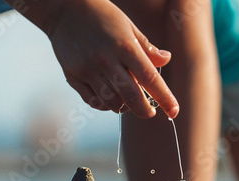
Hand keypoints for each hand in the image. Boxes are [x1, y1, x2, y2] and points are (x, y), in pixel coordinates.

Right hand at [37, 0, 178, 117]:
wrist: (65, 9)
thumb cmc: (102, 16)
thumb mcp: (128, 26)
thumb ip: (146, 47)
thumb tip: (165, 61)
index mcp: (125, 46)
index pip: (150, 78)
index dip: (164, 98)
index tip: (174, 111)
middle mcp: (106, 60)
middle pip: (131, 96)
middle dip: (144, 110)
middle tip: (150, 113)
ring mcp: (88, 70)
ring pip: (111, 102)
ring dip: (123, 107)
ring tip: (127, 102)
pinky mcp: (73, 76)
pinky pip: (92, 101)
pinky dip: (104, 105)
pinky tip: (109, 98)